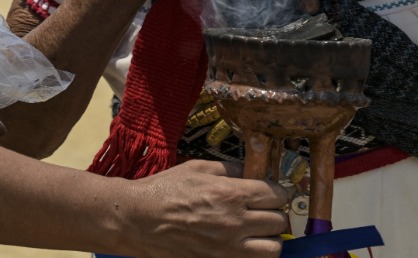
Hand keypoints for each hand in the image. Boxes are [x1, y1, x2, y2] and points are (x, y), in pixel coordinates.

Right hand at [120, 160, 287, 257]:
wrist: (138, 220)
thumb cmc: (164, 190)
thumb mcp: (199, 168)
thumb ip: (230, 169)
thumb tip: (250, 172)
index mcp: (233, 195)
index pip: (278, 194)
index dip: (277, 192)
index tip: (270, 192)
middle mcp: (236, 223)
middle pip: (279, 222)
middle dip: (274, 214)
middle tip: (263, 211)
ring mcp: (227, 248)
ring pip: (273, 249)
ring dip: (269, 239)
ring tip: (257, 232)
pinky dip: (252, 255)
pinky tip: (241, 246)